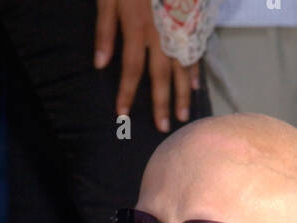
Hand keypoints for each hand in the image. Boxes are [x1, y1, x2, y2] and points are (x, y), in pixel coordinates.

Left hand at [94, 0, 199, 131]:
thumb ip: (105, 28)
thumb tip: (100, 62)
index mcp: (137, 27)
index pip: (130, 69)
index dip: (126, 93)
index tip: (122, 115)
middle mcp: (160, 33)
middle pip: (160, 75)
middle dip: (161, 102)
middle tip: (164, 127)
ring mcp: (177, 27)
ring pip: (182, 66)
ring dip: (182, 93)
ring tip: (184, 116)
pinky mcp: (190, 21)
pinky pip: (194, 49)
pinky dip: (196, 69)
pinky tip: (197, 85)